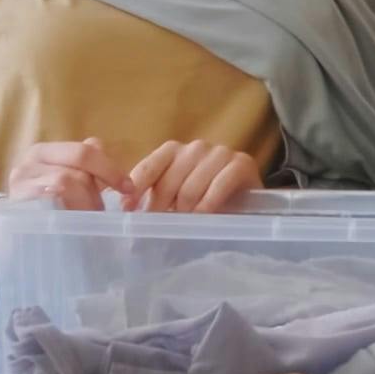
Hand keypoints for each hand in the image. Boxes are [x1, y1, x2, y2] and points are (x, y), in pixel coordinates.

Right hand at [0, 138, 132, 274]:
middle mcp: (31, 157)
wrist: (12, 234)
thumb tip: (99, 144)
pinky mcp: (15, 199)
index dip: (111, 168)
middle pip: (80, 162)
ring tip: (86, 220)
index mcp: (48, 150)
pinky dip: (68, 211)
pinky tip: (70, 222)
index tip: (129, 190)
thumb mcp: (70, 184)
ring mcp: (21, 178)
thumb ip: (85, 166)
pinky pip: (50, 199)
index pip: (87, 149)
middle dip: (98, 188)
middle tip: (103, 211)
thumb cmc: (49, 208)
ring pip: (68, 180)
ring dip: (85, 202)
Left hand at [127, 139, 266, 213]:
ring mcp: (220, 153)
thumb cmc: (205, 194)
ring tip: (185, 224)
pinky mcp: (241, 163)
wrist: (247, 192)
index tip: (127, 209)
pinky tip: (203, 218)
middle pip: (169, 181)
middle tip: (159, 226)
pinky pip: (218, 187)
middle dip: (160, 207)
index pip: (149, 167)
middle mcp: (195, 147)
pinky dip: (207, 205)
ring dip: (185, 210)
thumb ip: (154, 194)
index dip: (136, 189)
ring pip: (191, 188)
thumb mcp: (176, 191)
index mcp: (173, 150)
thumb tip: (126, 208)